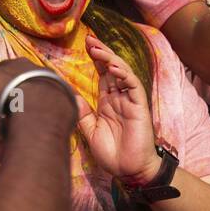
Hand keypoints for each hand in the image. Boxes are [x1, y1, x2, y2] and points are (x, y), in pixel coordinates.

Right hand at [0, 28, 78, 163]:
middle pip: (16, 99)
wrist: (44, 114)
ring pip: (29, 116)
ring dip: (12, 135)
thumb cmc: (10, 93)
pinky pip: (44, 126)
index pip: (4, 75)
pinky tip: (18, 150)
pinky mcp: (66, 113)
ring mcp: (55, 95)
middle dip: (2, 120)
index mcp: (22, 66)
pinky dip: (31, 138)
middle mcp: (40, 77)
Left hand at [76, 36, 157, 183]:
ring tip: (97, 49)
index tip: (85, 44)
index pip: (102, 74)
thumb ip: (82, 115)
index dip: (95, 58)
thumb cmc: (113, 154)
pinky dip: (124, 74)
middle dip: (101, 52)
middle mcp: (120, 97)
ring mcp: (130, 100)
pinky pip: (134, 85)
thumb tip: (70, 97)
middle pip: (111, 68)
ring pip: (123, 72)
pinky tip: (113, 68)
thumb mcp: (91, 132)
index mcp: (108, 101)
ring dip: (111, 59)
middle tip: (89, 39)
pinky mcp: (140, 107)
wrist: (130, 172)